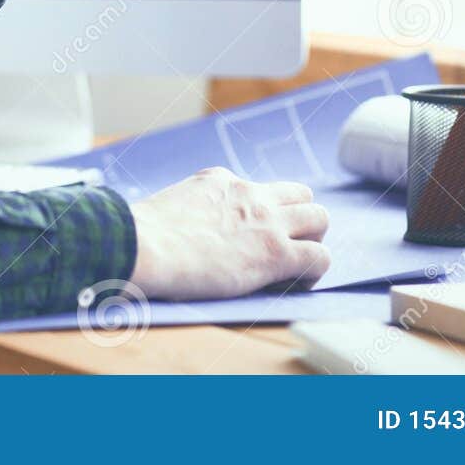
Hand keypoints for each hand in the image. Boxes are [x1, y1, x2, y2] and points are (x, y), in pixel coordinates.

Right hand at [126, 168, 329, 300]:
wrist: (145, 247)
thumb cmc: (144, 236)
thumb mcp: (173, 206)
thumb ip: (193, 212)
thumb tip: (186, 233)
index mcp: (222, 180)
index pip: (261, 190)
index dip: (262, 215)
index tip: (249, 237)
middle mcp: (250, 193)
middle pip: (302, 196)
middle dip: (300, 220)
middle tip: (285, 247)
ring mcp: (267, 221)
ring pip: (319, 218)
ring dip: (312, 241)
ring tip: (295, 266)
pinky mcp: (276, 252)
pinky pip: (319, 257)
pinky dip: (313, 272)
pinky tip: (293, 284)